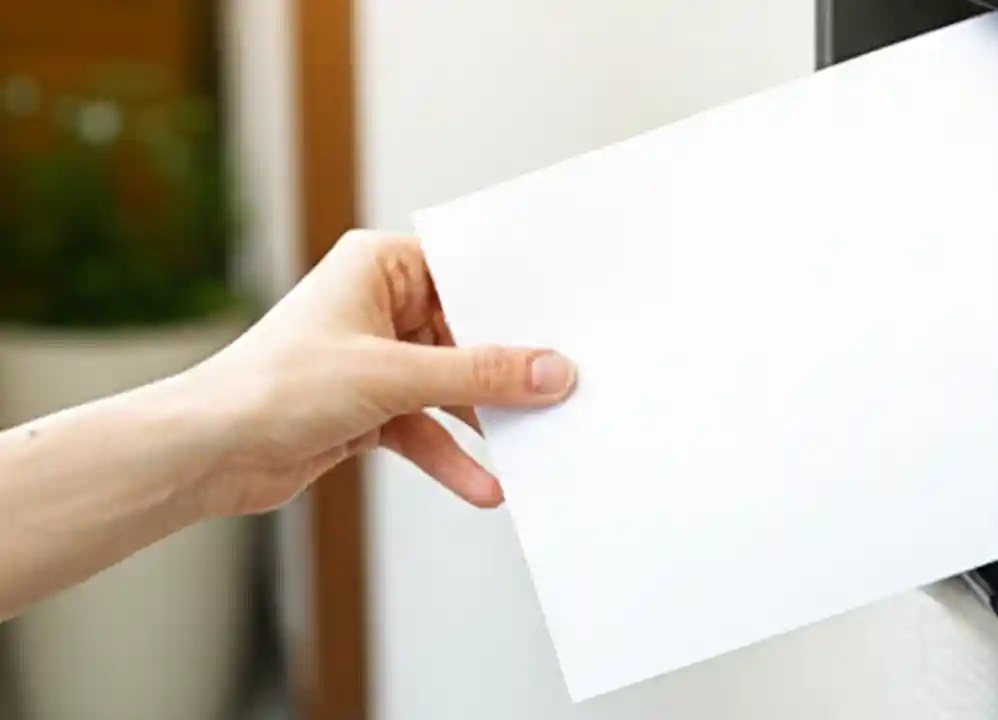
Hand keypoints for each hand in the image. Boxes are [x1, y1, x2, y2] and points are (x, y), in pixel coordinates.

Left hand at [187, 230, 575, 515]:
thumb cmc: (274, 386)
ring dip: (483, 420)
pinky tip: (484, 485)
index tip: (563, 325)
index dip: (514, 300)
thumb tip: (549, 370)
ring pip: (451, 385)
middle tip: (560, 390)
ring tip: (532, 443)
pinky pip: (427, 428)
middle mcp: (379, 306)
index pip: (465, 272)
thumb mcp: (393, 376)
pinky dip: (452, 456)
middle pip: (465, 334)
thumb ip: (477, 374)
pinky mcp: (370, 408)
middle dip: (507, 370)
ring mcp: (376, 360)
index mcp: (378, 266)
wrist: (208, 453)